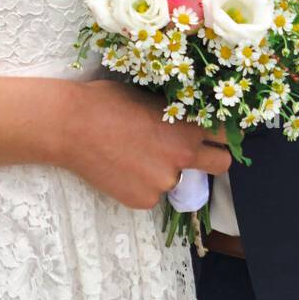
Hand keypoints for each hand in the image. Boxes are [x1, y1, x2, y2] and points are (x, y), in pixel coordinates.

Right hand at [63, 78, 231, 209]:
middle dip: (212, 158)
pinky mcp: (143, 201)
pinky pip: (153, 193)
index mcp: (187, 128)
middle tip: (192, 150)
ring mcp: (163, 183)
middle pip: (221, 165)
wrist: (70, 126)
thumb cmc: (107, 101)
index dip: (222, 132)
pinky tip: (122, 167)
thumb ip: (175, 113)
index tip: (216, 131)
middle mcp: (183, 159)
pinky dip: (143, 183)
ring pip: (179, 179)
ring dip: (167, 170)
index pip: (227, 135)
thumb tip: (190, 116)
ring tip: (137, 154)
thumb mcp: (150, 98)